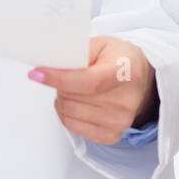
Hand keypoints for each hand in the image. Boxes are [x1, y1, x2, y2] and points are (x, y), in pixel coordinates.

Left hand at [29, 36, 158, 144]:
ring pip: (70, 112)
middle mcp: (126, 100)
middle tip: (64, 74)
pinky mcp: (112, 135)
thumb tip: (49, 61)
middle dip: (58, 84)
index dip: (60, 78)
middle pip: (74, 98)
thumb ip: (77, 50)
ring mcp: (121, 121)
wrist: (141, 80)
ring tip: (72, 87)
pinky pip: (74, 127)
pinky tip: (75, 102)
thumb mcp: (100, 44)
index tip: (37, 73)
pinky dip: (66, 114)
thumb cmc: (118, 59)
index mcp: (125, 72)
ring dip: (62, 98)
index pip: (88, 81)